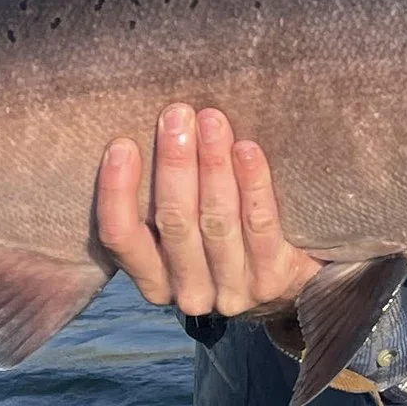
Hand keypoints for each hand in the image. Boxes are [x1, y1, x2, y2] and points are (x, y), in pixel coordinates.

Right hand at [95, 105, 327, 317]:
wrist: (289, 275)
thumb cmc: (219, 231)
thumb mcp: (182, 224)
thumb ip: (160, 194)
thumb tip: (151, 125)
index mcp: (152, 279)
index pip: (121, 238)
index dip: (117, 192)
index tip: (122, 145)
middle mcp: (187, 290)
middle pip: (174, 223)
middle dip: (174, 164)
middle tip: (177, 115)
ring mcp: (231, 289)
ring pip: (216, 221)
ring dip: (213, 166)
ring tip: (212, 121)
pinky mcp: (271, 279)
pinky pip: (260, 225)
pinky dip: (253, 184)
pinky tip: (247, 150)